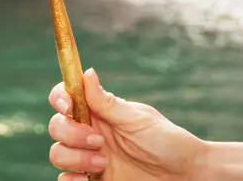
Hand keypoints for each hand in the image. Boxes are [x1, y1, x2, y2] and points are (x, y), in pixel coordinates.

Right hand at [47, 68, 206, 180]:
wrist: (185, 175)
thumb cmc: (168, 142)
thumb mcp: (137, 119)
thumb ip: (108, 102)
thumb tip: (86, 72)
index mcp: (100, 112)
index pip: (66, 97)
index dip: (59, 97)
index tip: (68, 106)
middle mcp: (90, 132)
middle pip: (57, 126)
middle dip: (71, 133)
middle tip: (99, 141)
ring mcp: (89, 158)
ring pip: (58, 154)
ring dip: (75, 158)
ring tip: (103, 162)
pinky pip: (65, 180)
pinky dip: (70, 180)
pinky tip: (88, 180)